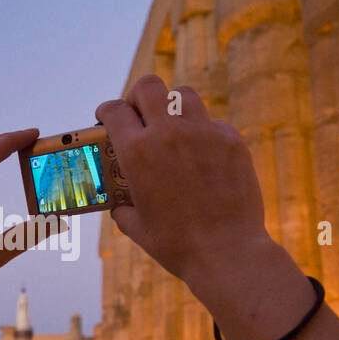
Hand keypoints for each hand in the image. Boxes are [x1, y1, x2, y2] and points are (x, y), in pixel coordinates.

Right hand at [95, 74, 270, 299]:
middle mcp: (169, 133)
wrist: (226, 252)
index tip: (107, 116)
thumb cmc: (176, 245)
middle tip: (140, 113)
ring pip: (183, 95)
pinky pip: (213, 123)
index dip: (106, 111)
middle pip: (148, 86)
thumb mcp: (136, 227)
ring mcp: (204, 133)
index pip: (115, 110)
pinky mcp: (232, 141)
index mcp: (137, 152)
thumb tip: (119, 203)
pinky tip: (203, 155)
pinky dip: (203, 133)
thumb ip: (122, 207)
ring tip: (173, 127)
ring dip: (173, 106)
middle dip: (138, 96)